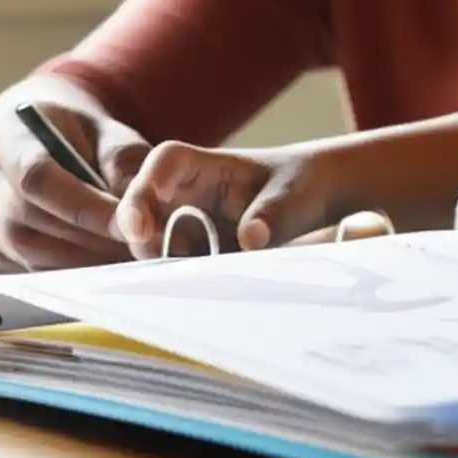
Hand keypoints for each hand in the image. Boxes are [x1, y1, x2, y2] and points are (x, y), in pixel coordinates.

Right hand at [0, 102, 150, 272]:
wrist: (31, 144)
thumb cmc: (76, 135)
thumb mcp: (103, 130)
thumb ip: (125, 161)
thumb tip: (141, 213)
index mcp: (8, 140)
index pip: (38, 179)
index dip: (86, 207)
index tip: (134, 225)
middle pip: (36, 227)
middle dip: (97, 242)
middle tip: (147, 248)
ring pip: (36, 261)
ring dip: (90, 265)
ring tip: (134, 257)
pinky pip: (36, 278)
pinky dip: (76, 279)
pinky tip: (109, 266)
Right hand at [115, 142, 347, 258]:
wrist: (318, 202)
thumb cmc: (303, 184)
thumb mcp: (295, 194)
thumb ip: (272, 214)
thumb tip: (250, 240)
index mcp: (206, 167)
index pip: (166, 162)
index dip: (147, 186)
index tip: (140, 222)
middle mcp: (187, 196)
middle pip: (144, 208)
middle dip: (141, 235)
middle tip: (158, 262)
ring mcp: (188, 227)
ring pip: (154, 244)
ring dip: (160, 265)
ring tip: (189, 281)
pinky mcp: (198, 256)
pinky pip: (176, 269)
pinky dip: (179, 281)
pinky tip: (197, 294)